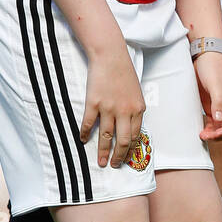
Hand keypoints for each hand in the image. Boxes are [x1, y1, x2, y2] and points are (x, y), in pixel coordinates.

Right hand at [81, 43, 145, 167]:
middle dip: (119, 156)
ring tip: (100, 162)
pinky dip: (85, 134)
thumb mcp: (136, 92)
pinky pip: (88, 124)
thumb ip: (134, 109)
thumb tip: (130, 126)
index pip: (136, 135)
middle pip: (123, 141)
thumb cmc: (124, 72)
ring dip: (103, 151)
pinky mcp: (94, 103)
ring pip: (106, 136)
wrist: (110, 56)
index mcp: (138, 108)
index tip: (127, 158)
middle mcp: (125, 111)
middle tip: (114, 165)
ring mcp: (109, 108)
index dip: (131, 150)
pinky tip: (83, 140)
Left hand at [194, 53, 221, 140]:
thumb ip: (218, 102)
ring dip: (212, 132)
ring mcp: (220, 106)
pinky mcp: (211, 105)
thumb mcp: (215, 84)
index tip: (216, 133)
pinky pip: (212, 121)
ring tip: (202, 135)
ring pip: (219, 125)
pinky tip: (202, 130)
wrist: (204, 55)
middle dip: (218, 133)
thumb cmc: (213, 65)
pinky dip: (208, 127)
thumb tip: (218, 119)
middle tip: (205, 136)